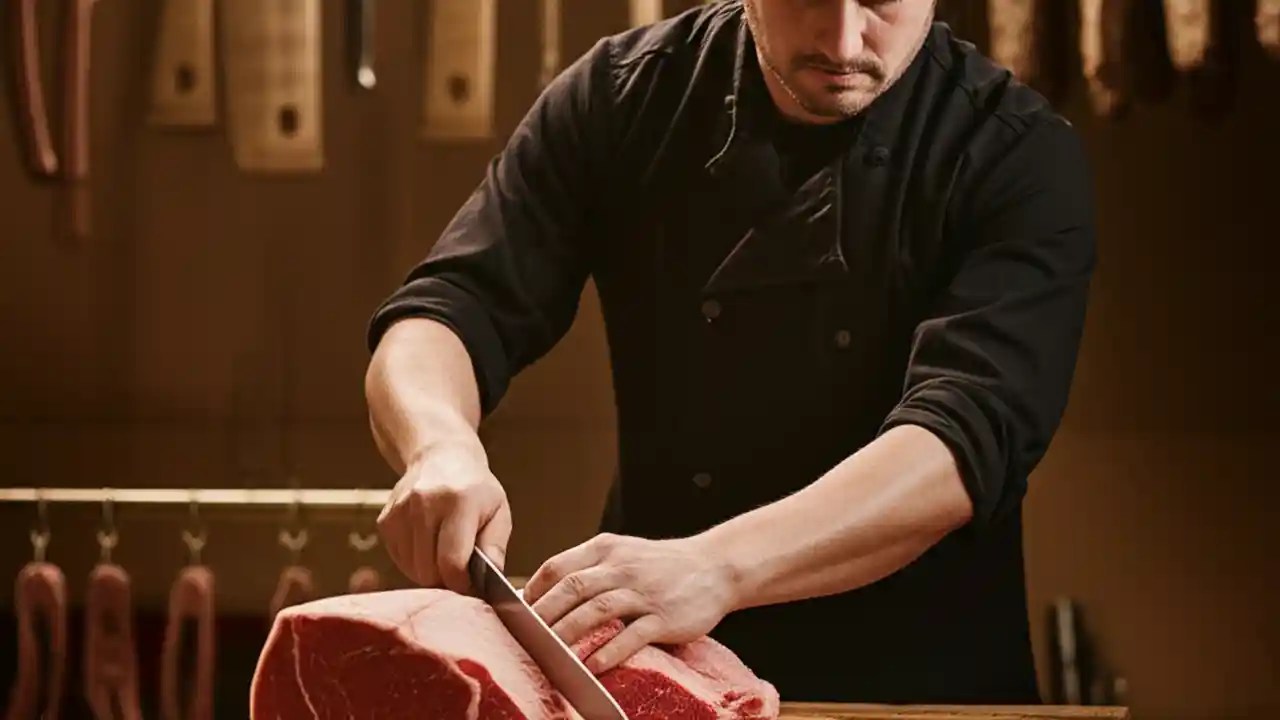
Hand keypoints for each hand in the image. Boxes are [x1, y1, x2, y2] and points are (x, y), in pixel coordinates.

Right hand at [376, 442, 511, 593]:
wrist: (441, 456)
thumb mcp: (499, 511)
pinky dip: (415, 563)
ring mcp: (400, 512)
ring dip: (431, 573)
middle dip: (447, 582)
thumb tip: (490, 579)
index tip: (472, 587)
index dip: (462, 584)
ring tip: (446, 556)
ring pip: (412, 569)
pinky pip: (399, 560)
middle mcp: (425, 505)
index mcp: (458, 502)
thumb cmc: (475, 488)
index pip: (452, 562)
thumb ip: (496, 546)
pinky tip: (429, 547)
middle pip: (429, 571)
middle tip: (461, 574)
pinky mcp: (385, 520)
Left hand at [522, 533, 737, 673]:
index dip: (532, 592)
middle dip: (542, 616)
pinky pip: (630, 636)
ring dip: (568, 635)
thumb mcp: (622, 554)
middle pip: (571, 589)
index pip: (558, 567)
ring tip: (548, 656)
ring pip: (596, 611)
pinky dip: (607, 652)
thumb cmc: (661, 566)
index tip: (515, 615)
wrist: (714, 567)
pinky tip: (591, 667)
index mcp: (606, 549)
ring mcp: (643, 592)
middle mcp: (621, 567)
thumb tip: (542, 595)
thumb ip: (587, 569)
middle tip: (521, 640)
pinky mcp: (663, 617)